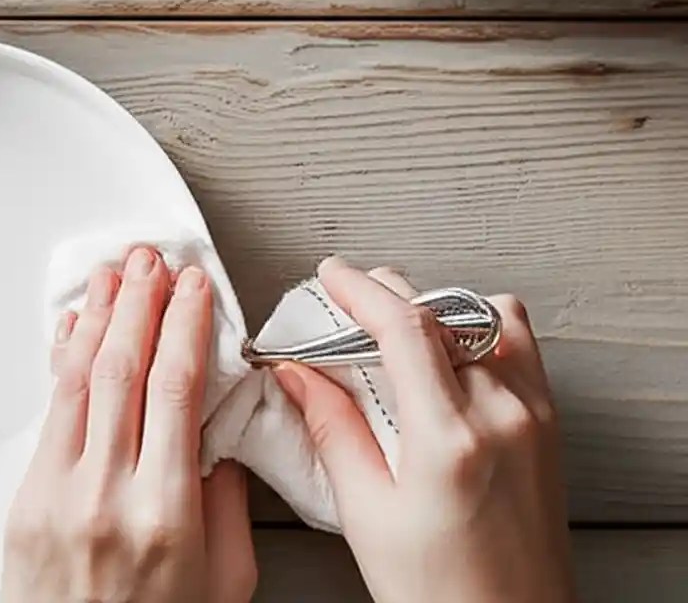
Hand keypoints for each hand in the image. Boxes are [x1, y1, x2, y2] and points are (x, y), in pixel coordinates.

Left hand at [1, 248, 256, 602]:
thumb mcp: (224, 581)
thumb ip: (224, 503)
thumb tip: (215, 435)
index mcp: (166, 513)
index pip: (176, 388)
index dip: (184, 325)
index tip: (194, 289)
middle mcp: (107, 494)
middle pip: (124, 369)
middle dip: (140, 302)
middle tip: (153, 260)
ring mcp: (58, 494)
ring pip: (80, 380)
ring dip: (99, 317)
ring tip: (114, 274)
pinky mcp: (26, 500)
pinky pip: (49, 412)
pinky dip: (62, 362)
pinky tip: (73, 330)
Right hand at [274, 257, 574, 602]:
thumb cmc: (445, 594)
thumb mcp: (368, 515)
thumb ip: (332, 430)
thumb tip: (297, 374)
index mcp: (449, 438)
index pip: (405, 327)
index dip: (360, 288)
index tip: (331, 275)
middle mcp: (502, 414)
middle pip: (442, 312)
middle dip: (387, 298)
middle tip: (344, 314)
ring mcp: (533, 415)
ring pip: (484, 316)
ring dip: (433, 312)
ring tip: (395, 341)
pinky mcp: (548, 424)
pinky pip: (516, 343)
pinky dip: (474, 332)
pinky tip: (443, 361)